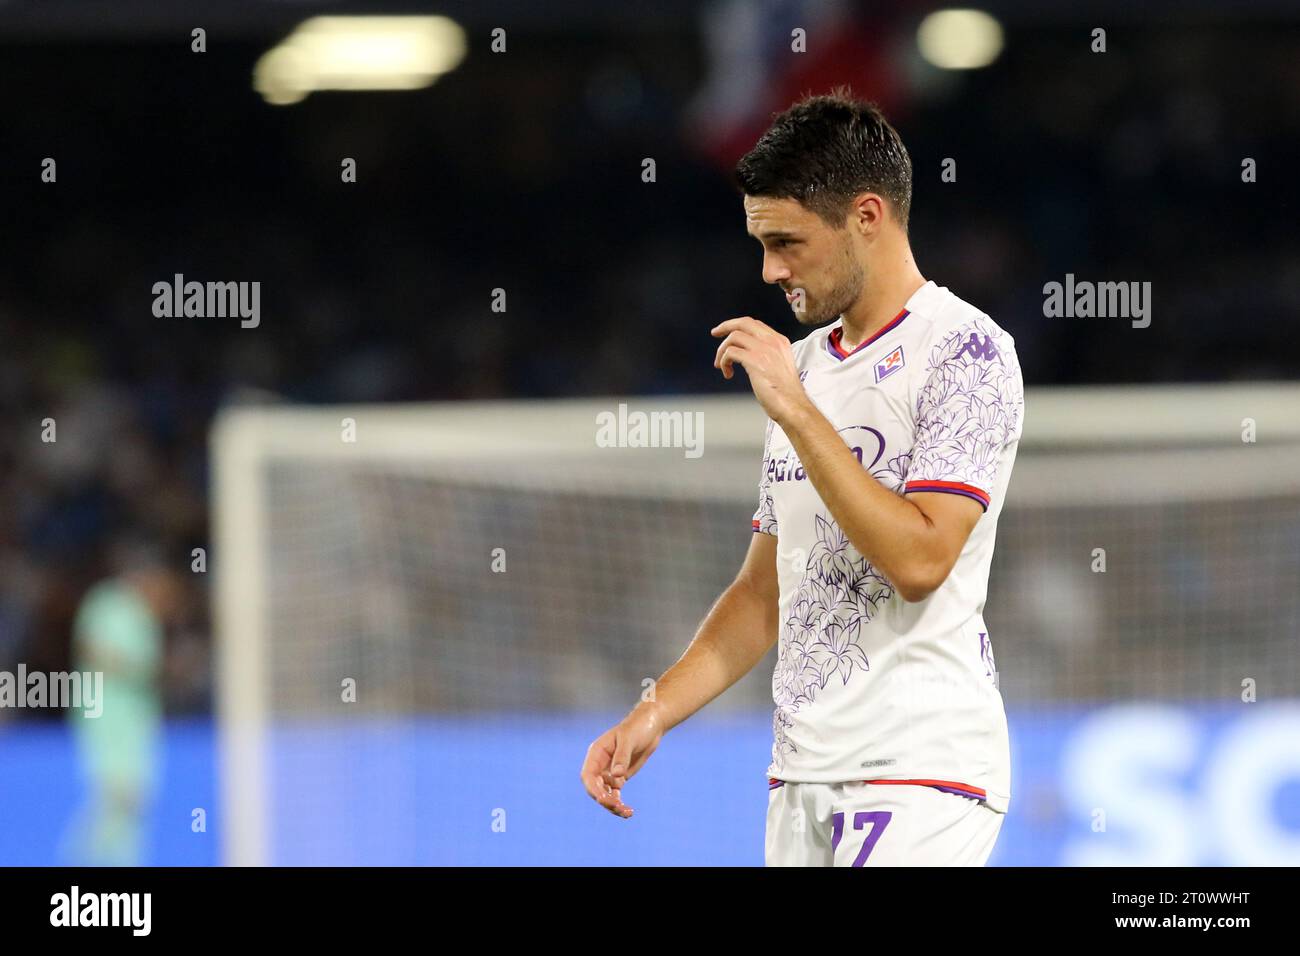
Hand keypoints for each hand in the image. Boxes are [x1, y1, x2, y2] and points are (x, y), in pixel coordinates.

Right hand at [580, 703, 664, 818]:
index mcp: (596, 753)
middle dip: (604, 799)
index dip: (593, 788)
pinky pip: (615, 795)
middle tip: (617, 807)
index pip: (588, 775)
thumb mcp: (629, 740)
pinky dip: (620, 805)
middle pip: (594, 788)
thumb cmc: (637, 728)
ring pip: (605, 795)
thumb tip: (617, 776)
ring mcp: (609, 773)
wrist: (650, 727)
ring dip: (612, 806)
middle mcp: (600, 765)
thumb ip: (622, 757)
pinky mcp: (619, 778)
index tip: (603, 798)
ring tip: (626, 812)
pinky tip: (629, 812)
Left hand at [711, 317, 808, 424]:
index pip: (755, 324)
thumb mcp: (780, 365)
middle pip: (743, 323)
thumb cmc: (785, 392)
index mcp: (780, 341)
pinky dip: (724, 361)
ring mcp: (764, 350)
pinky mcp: (755, 361)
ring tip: (721, 365)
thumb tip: (746, 354)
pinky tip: (727, 373)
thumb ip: (768, 355)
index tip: (726, 331)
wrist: (793, 404)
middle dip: (725, 326)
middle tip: (715, 333)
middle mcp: (773, 342)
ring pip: (734, 337)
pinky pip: (730, 352)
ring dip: (722, 350)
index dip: (738, 325)